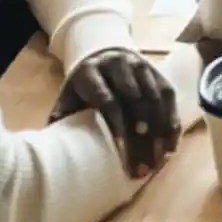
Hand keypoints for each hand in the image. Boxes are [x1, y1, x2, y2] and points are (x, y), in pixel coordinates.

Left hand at [50, 48, 179, 178]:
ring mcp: (142, 68)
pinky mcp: (159, 74)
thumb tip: (50, 152)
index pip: (108, 99)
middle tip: (141, 167)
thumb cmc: (83, 87)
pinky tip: (170, 146)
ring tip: (157, 162)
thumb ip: (62, 119)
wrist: (105, 54)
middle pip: (135, 102)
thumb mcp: (68, 98)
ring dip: (159, 133)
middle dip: (141, 137)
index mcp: (91, 71)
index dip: (115, 125)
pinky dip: (171, 124)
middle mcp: (120, 66)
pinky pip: (170, 99)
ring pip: (156, 101)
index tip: (119, 151)